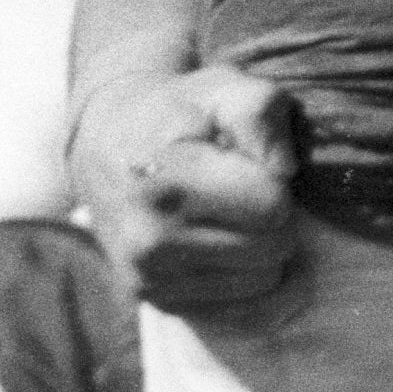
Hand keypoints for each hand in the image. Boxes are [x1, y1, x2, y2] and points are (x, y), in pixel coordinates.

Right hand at [68, 65, 303, 319]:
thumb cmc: (179, 113)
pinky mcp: (156, 300)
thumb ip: (259, 111)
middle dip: (274, 213)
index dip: (275, 178)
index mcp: (167, 181)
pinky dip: (243, 272)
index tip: (249, 161)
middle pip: (273, 245)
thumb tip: (285, 170)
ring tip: (229, 211)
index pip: (271, 203)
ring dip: (262, 245)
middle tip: (244, 187)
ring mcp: (150, 277)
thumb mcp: (221, 88)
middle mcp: (150, 239)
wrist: (107, 148)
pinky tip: (220, 238)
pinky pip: (240, 304)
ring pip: (263, 279)